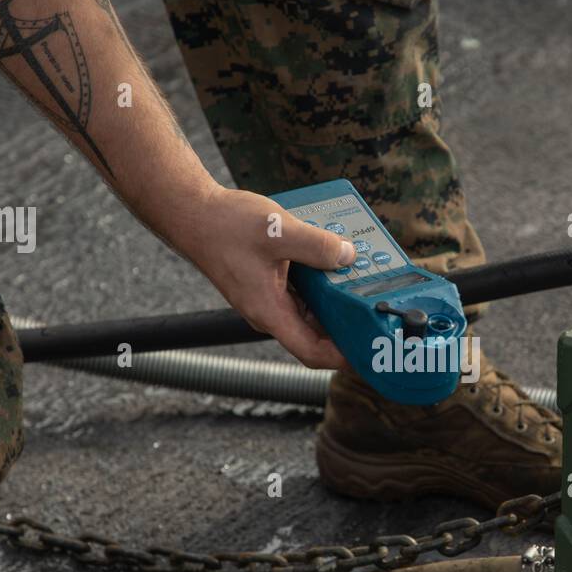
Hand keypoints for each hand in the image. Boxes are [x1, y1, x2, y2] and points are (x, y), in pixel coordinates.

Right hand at [174, 185, 354, 368]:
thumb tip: (349, 256)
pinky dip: (320, 280)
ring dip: (336, 298)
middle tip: (378, 310)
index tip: (370, 349)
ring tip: (364, 281)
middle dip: (348, 324)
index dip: (343, 357)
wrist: (193, 214)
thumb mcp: (278, 231)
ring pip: (311, 309)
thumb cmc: (225, 226)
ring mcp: (268, 299)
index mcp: (270, 313)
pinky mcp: (268, 283)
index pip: (312, 353)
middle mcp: (270, 312)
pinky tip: (335, 259)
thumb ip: (317, 246)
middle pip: (317, 333)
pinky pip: (302, 290)